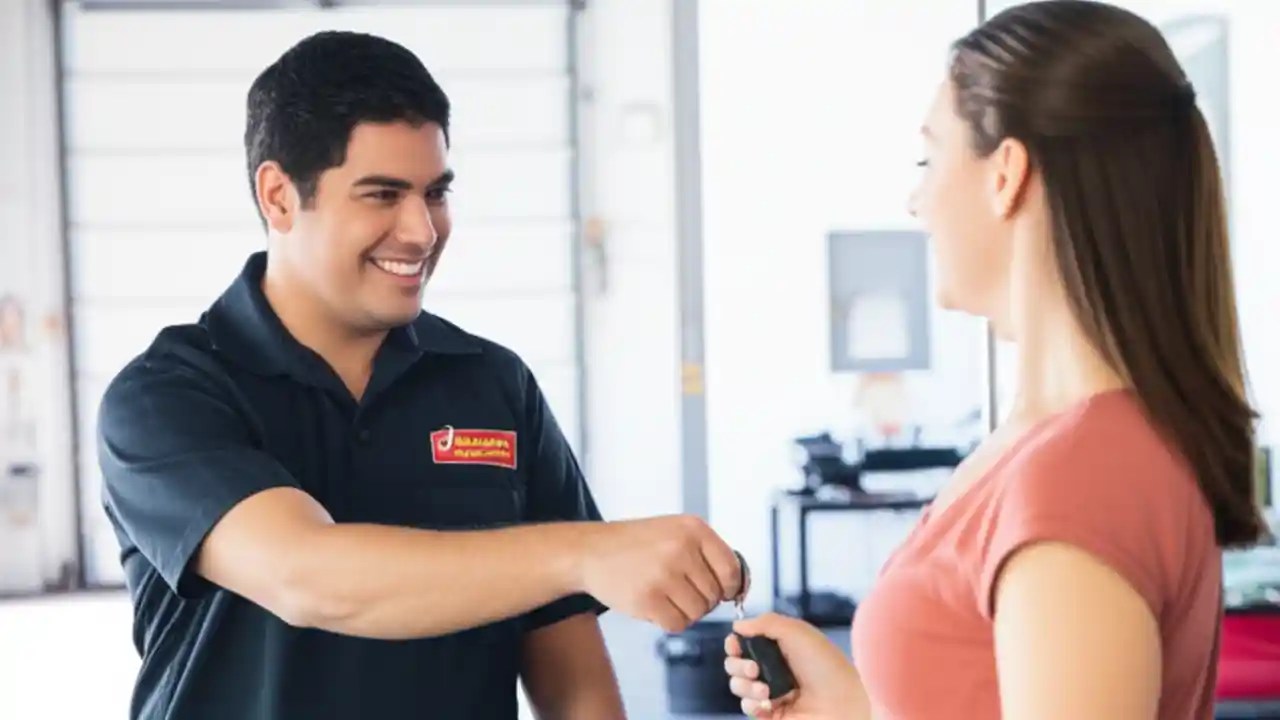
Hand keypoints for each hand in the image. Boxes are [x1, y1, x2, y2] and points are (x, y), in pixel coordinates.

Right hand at [579, 515, 740, 631]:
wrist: (591, 551)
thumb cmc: (637, 544)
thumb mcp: (676, 531)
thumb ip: (708, 553)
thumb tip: (740, 586)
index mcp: (693, 529)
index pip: (732, 569)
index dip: (731, 587)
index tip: (724, 592)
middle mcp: (681, 549)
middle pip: (715, 595)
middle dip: (702, 599)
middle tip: (679, 590)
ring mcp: (664, 575)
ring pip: (698, 612)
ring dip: (686, 612)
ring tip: (665, 596)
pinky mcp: (647, 599)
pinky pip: (677, 624)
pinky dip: (669, 621)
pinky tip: (655, 605)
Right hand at [724, 613, 865, 718]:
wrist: (843, 704)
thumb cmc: (826, 665)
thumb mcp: (797, 632)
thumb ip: (766, 623)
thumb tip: (737, 626)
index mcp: (779, 647)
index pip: (745, 643)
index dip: (735, 644)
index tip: (736, 645)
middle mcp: (773, 669)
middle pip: (735, 665)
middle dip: (737, 665)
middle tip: (754, 669)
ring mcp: (772, 693)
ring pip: (738, 687)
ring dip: (745, 686)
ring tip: (765, 689)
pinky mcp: (772, 714)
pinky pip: (748, 708)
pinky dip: (752, 704)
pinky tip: (767, 703)